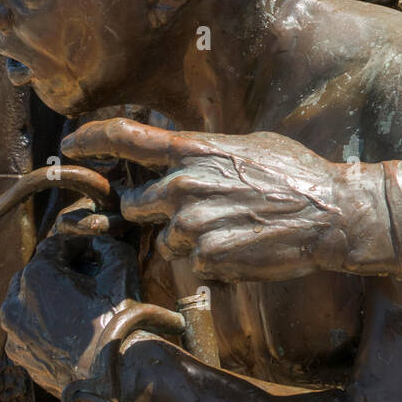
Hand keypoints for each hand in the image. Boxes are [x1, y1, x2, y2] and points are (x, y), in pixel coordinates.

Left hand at [0, 231, 141, 395]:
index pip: (54, 246)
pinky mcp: (19, 356)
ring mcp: (13, 332)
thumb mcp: (121, 267)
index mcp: (35, 276)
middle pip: (35, 273)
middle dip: (58, 271)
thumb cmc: (118, 319)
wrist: (114, 375)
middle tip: (85, 278)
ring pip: (28, 303)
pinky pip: (28, 330)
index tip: (94, 253)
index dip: (77, 246)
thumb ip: (106, 245)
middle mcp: (15, 302)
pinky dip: (44, 324)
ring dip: (48, 298)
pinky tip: (69, 330)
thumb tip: (97, 244)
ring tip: (76, 306)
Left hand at [61, 118, 394, 282]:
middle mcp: (185, 186)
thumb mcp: (250, 146)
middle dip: (155, 210)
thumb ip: (209, 152)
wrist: (330, 214)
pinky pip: (194, 264)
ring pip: (166, 240)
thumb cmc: (298, 175)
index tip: (71, 145)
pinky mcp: (207, 259)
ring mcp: (193, 225)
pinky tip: (245, 248)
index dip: (91, 140)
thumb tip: (185, 155)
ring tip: (234, 230)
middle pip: (136, 203)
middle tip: (196, 211)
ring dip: (188, 239)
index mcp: (196, 150)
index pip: (127, 137)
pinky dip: (213, 261)